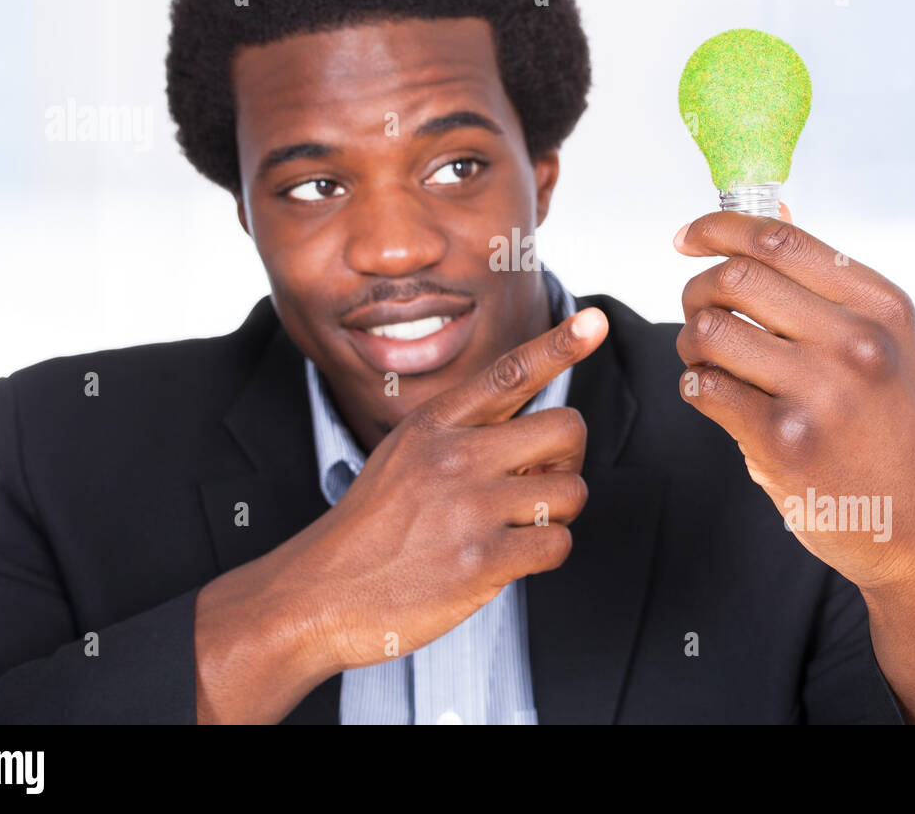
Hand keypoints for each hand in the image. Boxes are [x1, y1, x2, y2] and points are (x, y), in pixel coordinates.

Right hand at [274, 305, 608, 677]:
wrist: (321, 592)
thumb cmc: (373, 526)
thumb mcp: (405, 455)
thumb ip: (465, 437)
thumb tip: (538, 444)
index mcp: (435, 423)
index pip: (509, 373)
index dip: (558, 345)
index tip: (593, 321)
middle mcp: (455, 455)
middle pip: (566, 429)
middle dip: (568, 459)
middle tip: (541, 481)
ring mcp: (470, 507)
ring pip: (571, 492)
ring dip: (557, 514)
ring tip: (515, 525)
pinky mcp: (482, 560)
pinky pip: (558, 544)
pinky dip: (545, 553)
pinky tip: (509, 558)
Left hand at [673, 209, 914, 596]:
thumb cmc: (889, 426)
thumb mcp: (884, 341)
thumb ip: (824, 282)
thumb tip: (770, 210)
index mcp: (881, 304)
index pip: (778, 237)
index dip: (716, 227)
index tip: (686, 238)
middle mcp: (856, 341)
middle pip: (734, 277)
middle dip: (696, 290)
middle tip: (698, 313)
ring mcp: (821, 392)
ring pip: (709, 330)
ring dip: (691, 342)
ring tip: (709, 360)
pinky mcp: (784, 441)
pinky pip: (704, 387)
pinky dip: (697, 386)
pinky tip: (719, 397)